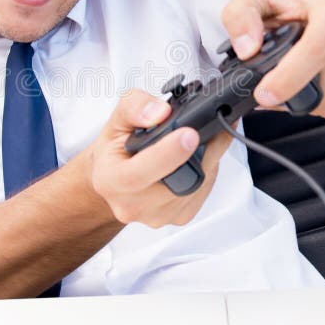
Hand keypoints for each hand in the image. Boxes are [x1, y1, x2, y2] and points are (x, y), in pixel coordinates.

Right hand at [84, 88, 233, 227]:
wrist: (115, 179)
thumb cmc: (115, 151)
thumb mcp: (116, 120)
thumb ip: (135, 107)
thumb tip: (160, 112)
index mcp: (112, 180)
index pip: (140, 173)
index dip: (168, 154)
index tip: (189, 134)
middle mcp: (134, 205)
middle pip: (179, 180)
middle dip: (202, 150)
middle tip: (213, 123)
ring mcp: (159, 216)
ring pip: (198, 185)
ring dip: (209, 157)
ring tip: (201, 137)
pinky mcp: (180, 217)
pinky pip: (204, 192)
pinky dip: (207, 170)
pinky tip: (197, 157)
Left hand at [221, 0, 324, 117]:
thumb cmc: (300, 2)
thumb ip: (240, 16)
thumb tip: (245, 48)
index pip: (316, 50)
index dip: (288, 78)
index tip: (264, 95)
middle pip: (321, 84)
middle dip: (287, 91)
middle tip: (270, 81)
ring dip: (302, 99)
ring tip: (293, 74)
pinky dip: (318, 103)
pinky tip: (312, 81)